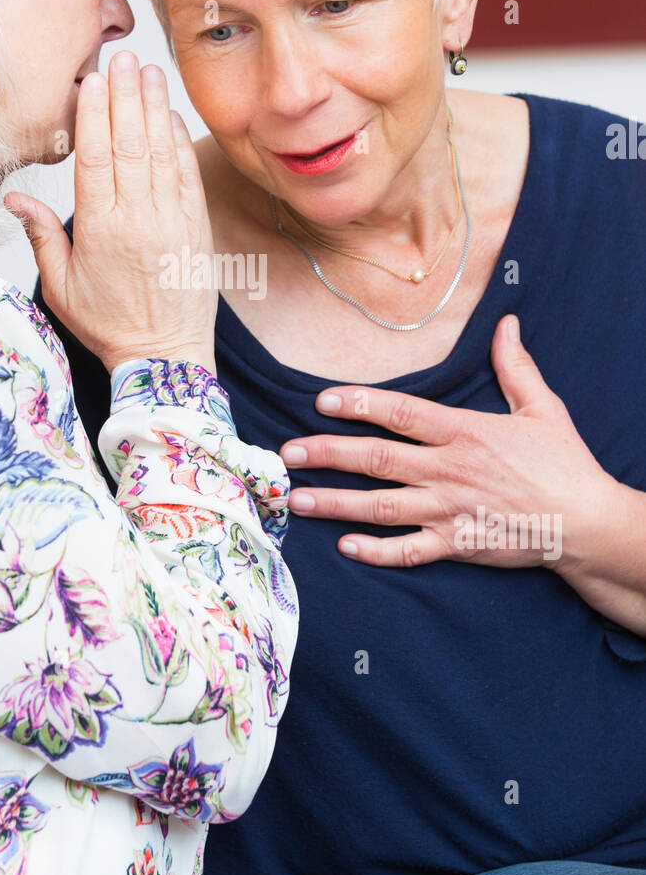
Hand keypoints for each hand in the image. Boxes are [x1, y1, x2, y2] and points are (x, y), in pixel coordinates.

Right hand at [4, 50, 216, 374]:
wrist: (165, 357)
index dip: (94, 114)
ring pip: (159, 151)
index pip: (94, 157)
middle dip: (125, 95)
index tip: (93, 81)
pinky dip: (177, 140)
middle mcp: (137, 217)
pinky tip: (169, 114)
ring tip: (148, 70)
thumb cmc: (108, 324)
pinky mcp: (196, 226)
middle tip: (124, 57)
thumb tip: (14, 197)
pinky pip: (185, 174)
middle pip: (128, 142)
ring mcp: (171, 219)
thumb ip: (41, 237)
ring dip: (153, 107)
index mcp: (100, 229)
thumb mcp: (61, 287)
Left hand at [280, 315, 645, 633]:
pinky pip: (409, 551)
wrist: (588, 521)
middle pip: (378, 459)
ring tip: (297, 498)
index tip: (322, 401)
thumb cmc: (563, 464)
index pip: (401, 414)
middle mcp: (449, 471)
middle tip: (287, 452)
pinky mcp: (457, 545)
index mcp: (464, 433)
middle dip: (328, 454)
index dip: (359, 405)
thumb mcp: (542, 408)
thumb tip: (506, 323)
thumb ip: (515, 365)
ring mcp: (450, 511)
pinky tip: (345, 546)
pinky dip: (377, 551)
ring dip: (336, 503)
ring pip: (382, 506)